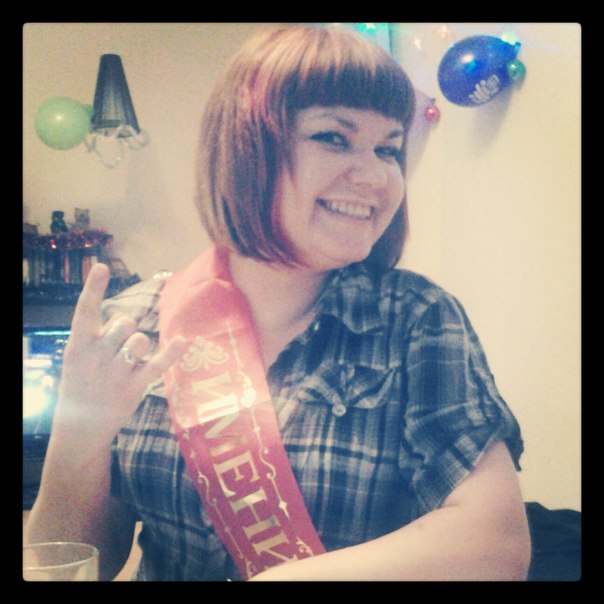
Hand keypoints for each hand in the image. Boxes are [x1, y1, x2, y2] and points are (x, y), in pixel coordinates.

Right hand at [56, 263, 184, 436]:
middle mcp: (96, 357)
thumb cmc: (80, 387)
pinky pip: (157, 364)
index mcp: (78, 347)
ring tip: (129, 359)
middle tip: (118, 344)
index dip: (93, 288)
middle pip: (123, 323)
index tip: (102, 267)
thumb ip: (97, 337)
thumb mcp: (77, 359)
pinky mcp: (134, 387)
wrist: (80, 430)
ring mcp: (116, 373)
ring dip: (140, 343)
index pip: (84, 311)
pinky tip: (183, 340)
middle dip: (126, 326)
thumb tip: (124, 318)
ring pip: (139, 339)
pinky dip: (171, 352)